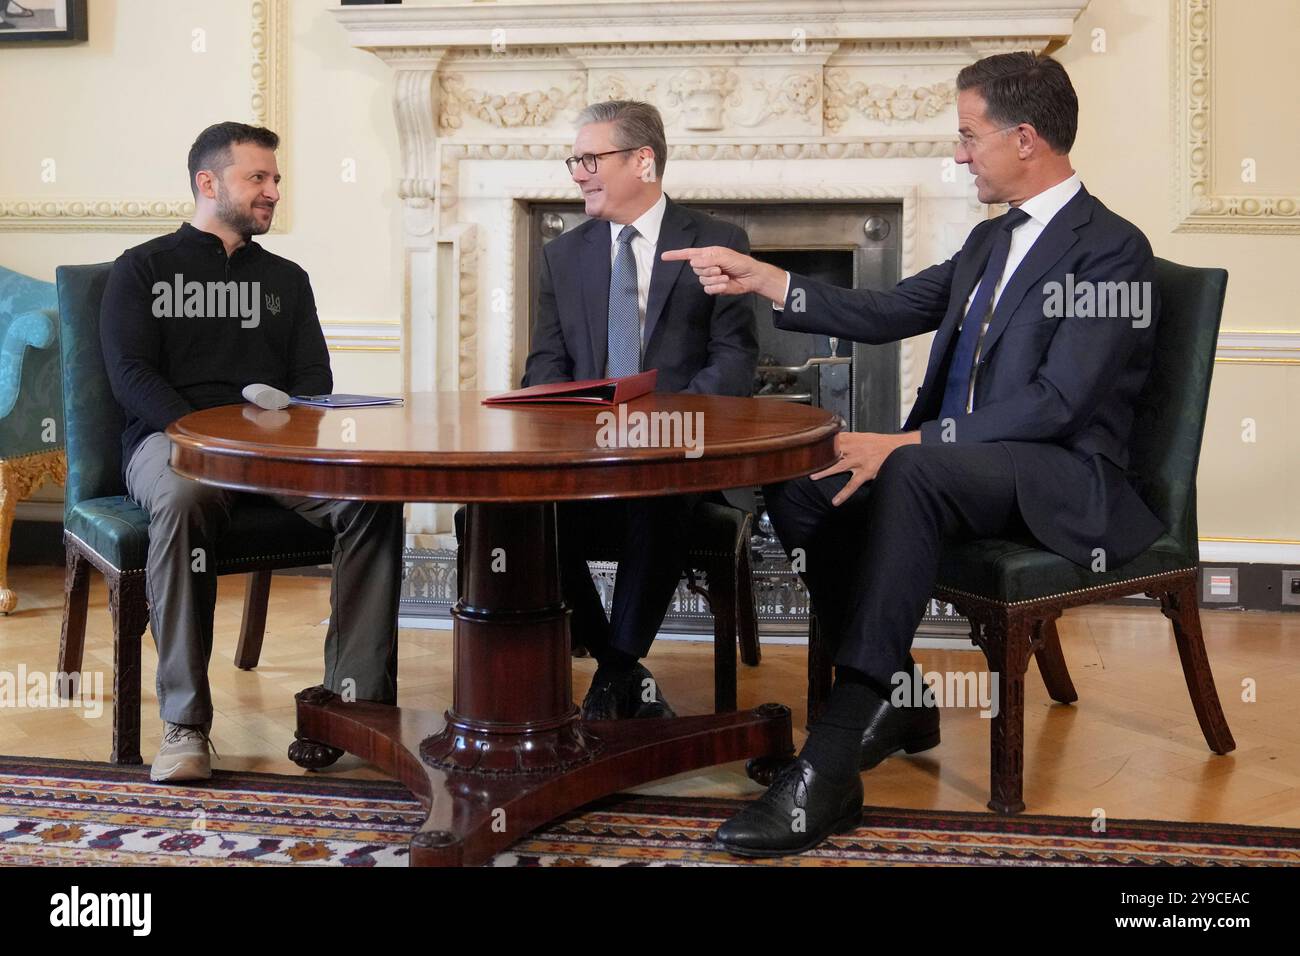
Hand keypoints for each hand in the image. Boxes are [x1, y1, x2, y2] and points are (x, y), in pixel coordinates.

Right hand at [661, 246, 786, 303]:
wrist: (751, 277)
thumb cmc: (739, 262)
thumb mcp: (724, 256)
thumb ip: (708, 258)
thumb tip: (692, 260)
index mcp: (707, 254)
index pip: (688, 254)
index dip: (676, 255)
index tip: (664, 256)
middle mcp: (706, 265)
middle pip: (695, 268)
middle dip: (707, 269)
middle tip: (720, 268)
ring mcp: (710, 277)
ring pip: (701, 279)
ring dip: (714, 278)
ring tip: (724, 276)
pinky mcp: (714, 287)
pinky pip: (707, 289)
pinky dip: (716, 287)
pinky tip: (725, 283)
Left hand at [810, 431, 920, 505]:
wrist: (899, 448)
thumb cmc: (880, 443)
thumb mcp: (863, 436)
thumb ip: (847, 438)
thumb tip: (834, 437)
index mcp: (852, 439)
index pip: (831, 439)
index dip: (817, 441)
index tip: (804, 444)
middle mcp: (853, 448)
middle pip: (832, 451)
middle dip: (818, 455)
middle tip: (803, 460)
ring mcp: (859, 461)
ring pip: (838, 466)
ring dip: (825, 471)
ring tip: (812, 477)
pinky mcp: (866, 472)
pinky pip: (853, 485)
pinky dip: (844, 493)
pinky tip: (836, 501)